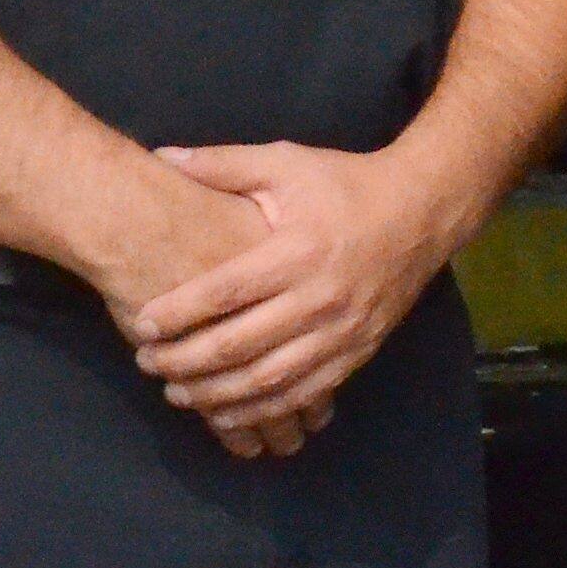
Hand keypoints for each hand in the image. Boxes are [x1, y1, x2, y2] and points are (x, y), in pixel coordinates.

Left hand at [127, 144, 463, 452]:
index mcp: (298, 250)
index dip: (177, 313)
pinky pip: (305, 393)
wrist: (425, 209)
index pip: (224, 292)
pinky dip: (262, 410)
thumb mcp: (288, 163)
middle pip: (238, 344)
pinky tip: (227, 411)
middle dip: (183, 360)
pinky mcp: (359, 350)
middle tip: (147, 363)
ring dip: (216, 394)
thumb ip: (223, 165)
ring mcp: (342, 330)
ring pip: (268, 379)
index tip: (141, 323)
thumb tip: (162, 156)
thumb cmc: (348, 184)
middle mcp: (320, 296)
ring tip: (177, 393)